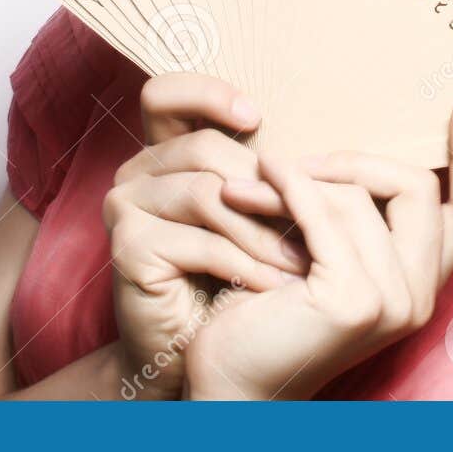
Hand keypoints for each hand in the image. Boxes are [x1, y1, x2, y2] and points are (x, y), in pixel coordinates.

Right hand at [105, 73, 308, 399]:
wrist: (196, 357)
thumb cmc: (234, 282)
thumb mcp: (256, 219)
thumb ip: (267, 177)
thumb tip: (328, 154)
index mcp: (162, 156)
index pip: (165, 96)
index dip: (206, 94)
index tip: (256, 117)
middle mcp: (135, 173)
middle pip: (205, 149)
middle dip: (266, 190)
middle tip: (313, 226)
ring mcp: (124, 207)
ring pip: (207, 193)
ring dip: (263, 233)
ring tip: (304, 264)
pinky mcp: (127, 247)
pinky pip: (200, 241)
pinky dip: (246, 265)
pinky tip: (277, 285)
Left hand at [181, 97, 452, 399]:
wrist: (231, 385)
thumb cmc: (268, 317)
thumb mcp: (324, 258)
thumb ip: (352, 219)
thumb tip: (348, 148)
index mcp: (423, 285)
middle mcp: (420, 297)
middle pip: (417, 187)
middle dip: (355, 161)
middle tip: (301, 161)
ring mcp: (393, 302)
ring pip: (359, 198)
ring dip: (301, 177)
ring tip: (254, 176)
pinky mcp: (354, 300)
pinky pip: (326, 213)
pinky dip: (291, 186)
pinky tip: (262, 175)